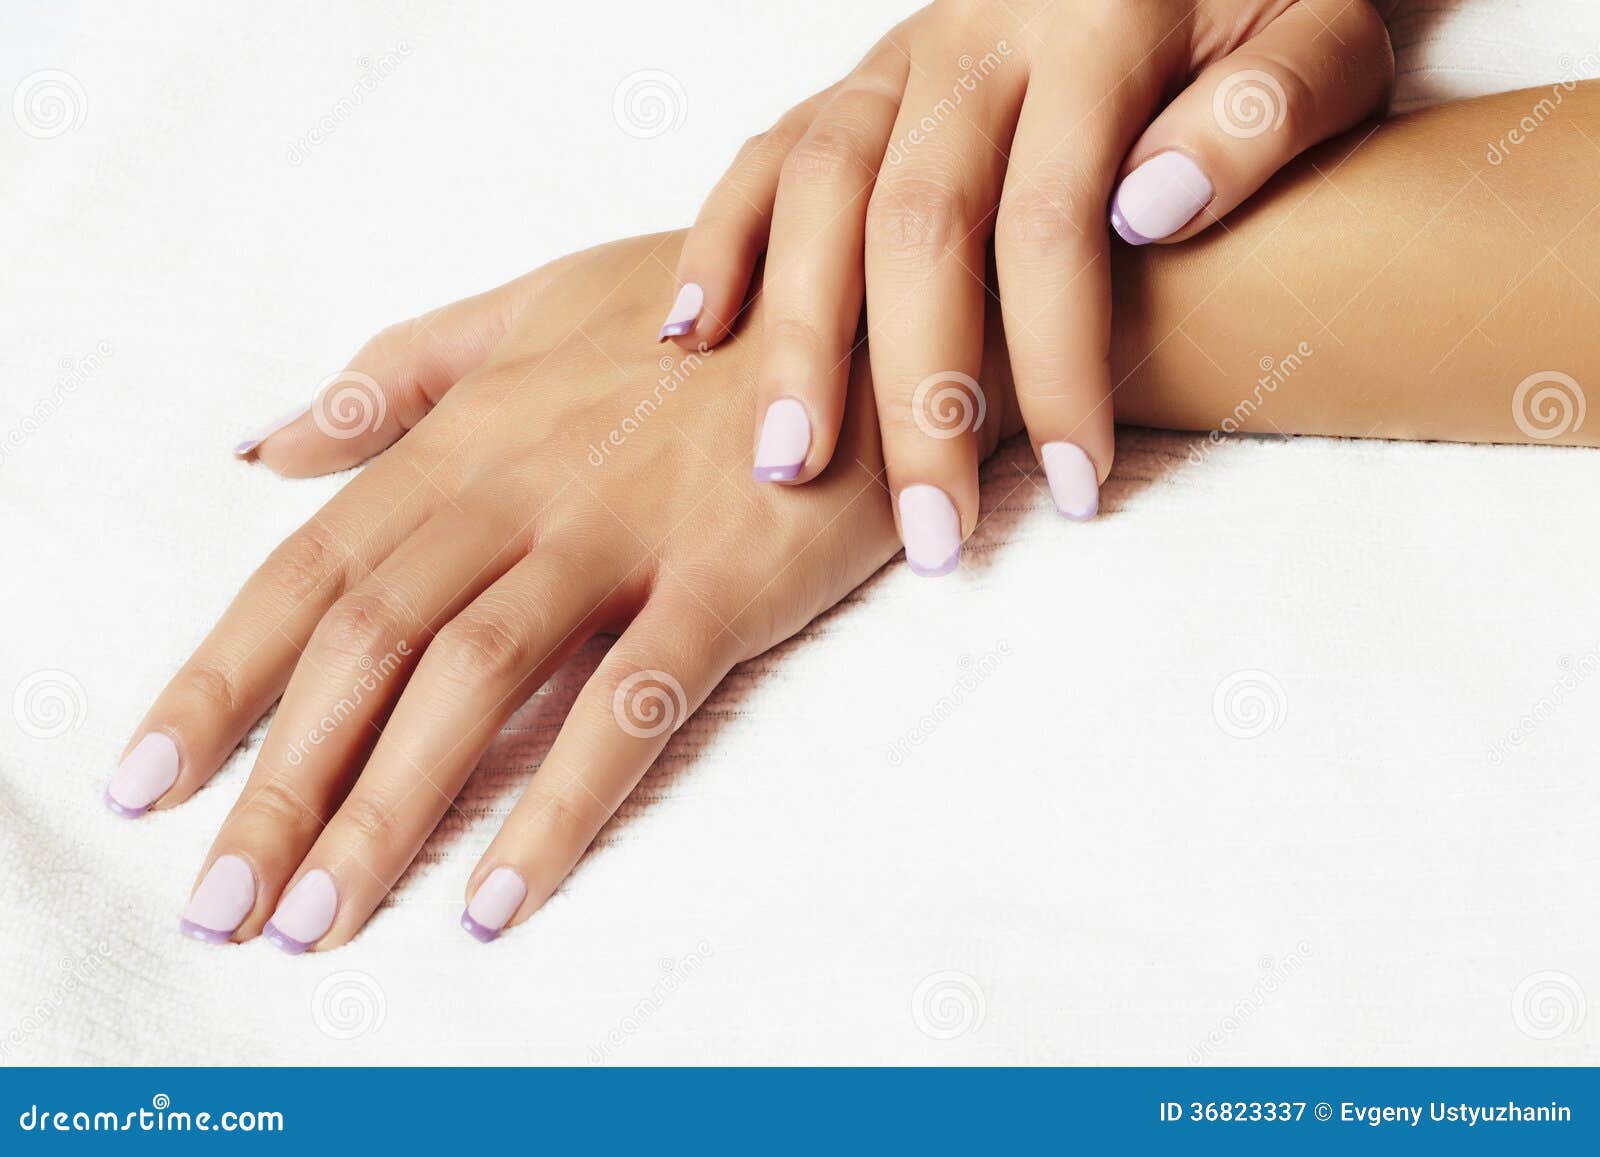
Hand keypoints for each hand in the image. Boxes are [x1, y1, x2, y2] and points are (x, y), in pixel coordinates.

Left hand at [110, 233, 1011, 949]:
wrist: (881, 295)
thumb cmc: (707, 307)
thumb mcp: (536, 307)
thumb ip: (397, 375)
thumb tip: (267, 447)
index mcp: (470, 429)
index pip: (310, 568)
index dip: (220, 678)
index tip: (147, 779)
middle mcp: (526, 482)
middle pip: (367, 640)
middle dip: (278, 781)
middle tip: (220, 902)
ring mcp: (626, 530)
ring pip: (472, 677)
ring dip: (384, 808)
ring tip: (318, 920)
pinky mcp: (728, 578)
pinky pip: (629, 705)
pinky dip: (560, 803)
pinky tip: (501, 892)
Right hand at [661, 0, 1391, 572]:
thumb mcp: (1322, 32)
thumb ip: (1265, 112)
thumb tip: (1153, 206)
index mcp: (1094, 24)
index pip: (1053, 222)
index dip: (1059, 364)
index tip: (1076, 489)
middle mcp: (975, 37)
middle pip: (914, 228)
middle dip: (917, 395)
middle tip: (928, 531)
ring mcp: (903, 58)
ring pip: (817, 192)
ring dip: (794, 335)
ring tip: (786, 461)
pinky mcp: (863, 82)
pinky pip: (768, 151)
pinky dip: (721, 237)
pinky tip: (693, 333)